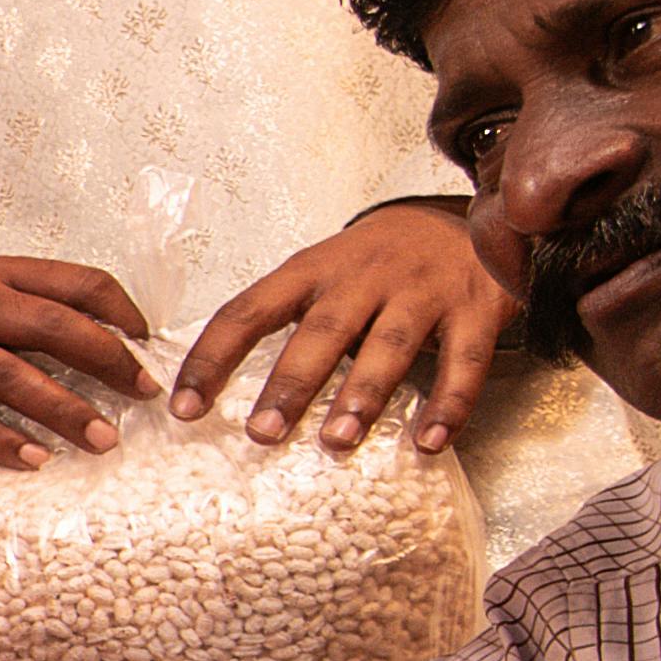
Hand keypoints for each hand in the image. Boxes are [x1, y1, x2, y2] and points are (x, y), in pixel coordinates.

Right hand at [0, 255, 155, 469]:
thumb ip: (51, 321)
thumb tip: (133, 357)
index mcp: (2, 276)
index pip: (79, 282)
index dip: (124, 316)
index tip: (150, 353)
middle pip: (50, 325)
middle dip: (105, 361)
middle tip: (142, 395)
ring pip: (8, 375)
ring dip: (62, 410)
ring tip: (102, 440)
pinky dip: (1, 441)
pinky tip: (36, 461)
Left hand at [172, 200, 506, 454]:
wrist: (472, 219)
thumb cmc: (381, 262)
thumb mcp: (325, 273)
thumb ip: (286, 319)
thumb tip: (220, 387)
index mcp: (313, 270)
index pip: (249, 311)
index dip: (213, 357)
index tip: (184, 407)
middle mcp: (364, 276)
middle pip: (322, 330)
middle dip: (291, 383)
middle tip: (263, 433)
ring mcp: (422, 291)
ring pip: (388, 344)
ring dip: (362, 395)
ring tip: (337, 441)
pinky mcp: (475, 309)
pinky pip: (463, 360)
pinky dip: (449, 402)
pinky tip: (430, 441)